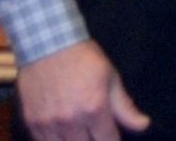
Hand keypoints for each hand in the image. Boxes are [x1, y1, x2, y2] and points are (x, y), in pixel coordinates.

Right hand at [17, 39, 147, 140]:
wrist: (48, 45)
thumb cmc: (84, 60)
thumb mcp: (111, 78)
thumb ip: (125, 107)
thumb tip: (144, 125)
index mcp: (94, 108)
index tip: (113, 138)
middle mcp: (70, 120)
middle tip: (97, 133)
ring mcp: (48, 123)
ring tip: (82, 133)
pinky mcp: (31, 122)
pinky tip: (64, 134)